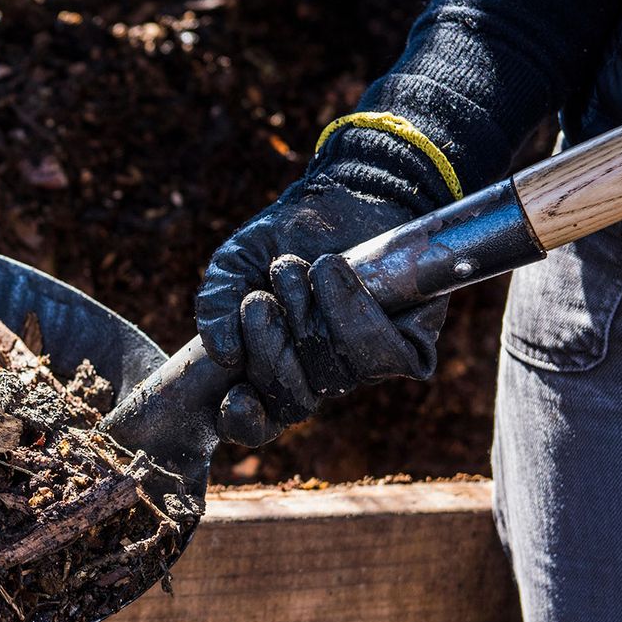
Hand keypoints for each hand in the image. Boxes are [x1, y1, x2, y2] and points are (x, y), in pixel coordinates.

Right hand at [195, 179, 447, 447]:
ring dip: (310, 316)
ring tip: (297, 269)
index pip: (257, 424)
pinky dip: (352, 311)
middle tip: (259, 301)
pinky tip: (332, 272)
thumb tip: (224, 355)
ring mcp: (362, 366)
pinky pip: (381, 355)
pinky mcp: (406, 346)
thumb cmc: (285, 237)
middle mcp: (316, 376)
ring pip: (337, 376)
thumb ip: (214, 306)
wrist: (344, 196)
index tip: (234, 398)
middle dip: (272, 352)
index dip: (245, 423)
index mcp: (271, 368)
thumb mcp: (234, 266)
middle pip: (294, 402)